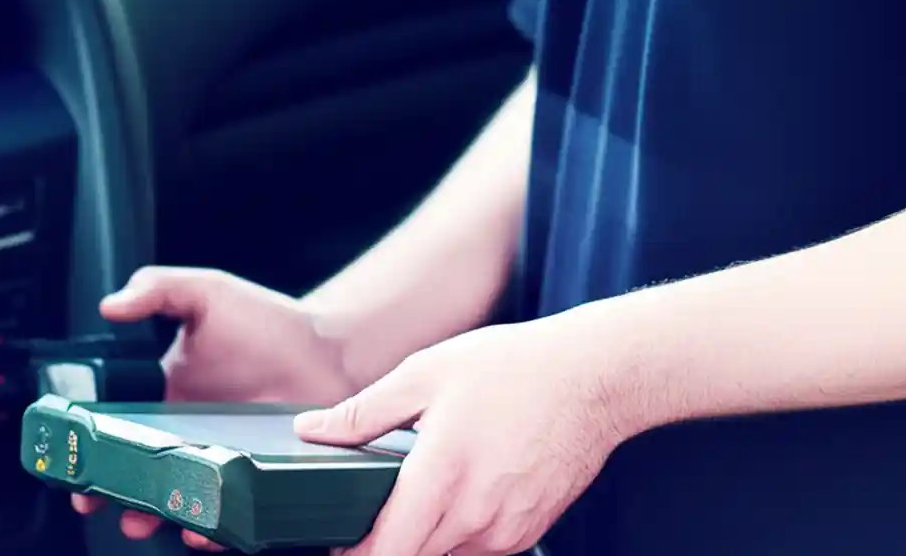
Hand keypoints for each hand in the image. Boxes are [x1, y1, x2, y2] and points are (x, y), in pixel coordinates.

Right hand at [71, 266, 356, 550]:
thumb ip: (158, 290)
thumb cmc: (269, 322)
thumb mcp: (207, 294)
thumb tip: (109, 304)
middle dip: (112, 495)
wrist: (333, 352)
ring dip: (156, 517)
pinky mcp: (252, 482)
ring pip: (177, 500)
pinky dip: (211, 531)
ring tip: (146, 521)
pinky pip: (226, 516)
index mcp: (165, 396)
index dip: (90, 450)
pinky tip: (203, 530)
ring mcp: (220, 462)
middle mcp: (187, 434)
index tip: (75, 466)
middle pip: (137, 474)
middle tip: (100, 504)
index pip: (116, 428)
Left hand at [293, 317, 633, 555]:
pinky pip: (476, 548)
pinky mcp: (526, 531)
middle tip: (365, 512)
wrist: (595, 378)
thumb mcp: (425, 373)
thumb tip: (310, 429)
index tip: (335, 542)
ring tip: (414, 492)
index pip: (385, 550)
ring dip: (420, 536)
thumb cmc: (512, 368)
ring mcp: (505, 529)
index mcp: (442, 476)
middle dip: (382, 543)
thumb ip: (362, 412)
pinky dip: (454, 531)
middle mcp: (475, 514)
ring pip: (443, 555)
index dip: (353, 555)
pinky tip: (456, 491)